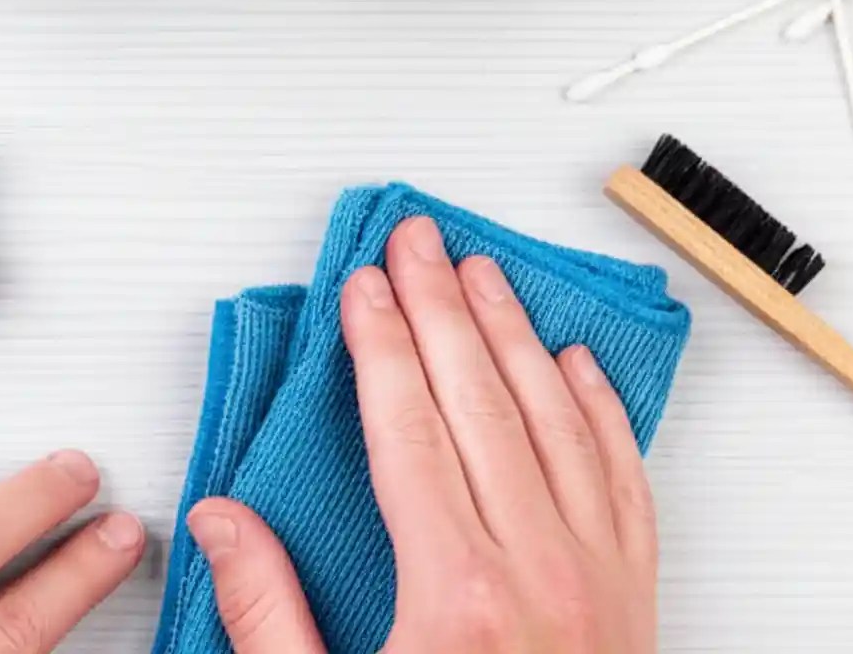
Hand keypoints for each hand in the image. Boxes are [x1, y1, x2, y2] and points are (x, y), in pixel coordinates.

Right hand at [188, 216, 657, 652]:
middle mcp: (539, 566)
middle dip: (441, 305)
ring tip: (486, 274)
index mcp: (456, 593)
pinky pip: (625, 473)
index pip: (409, 424)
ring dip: (516, 333)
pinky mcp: (634, 589)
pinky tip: (580, 364)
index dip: (380, 342)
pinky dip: (603, 407)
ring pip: (557, 416)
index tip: (363, 286)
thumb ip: (267, 611)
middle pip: (481, 397)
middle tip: (419, 241)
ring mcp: (598, 572)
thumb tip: (219, 520)